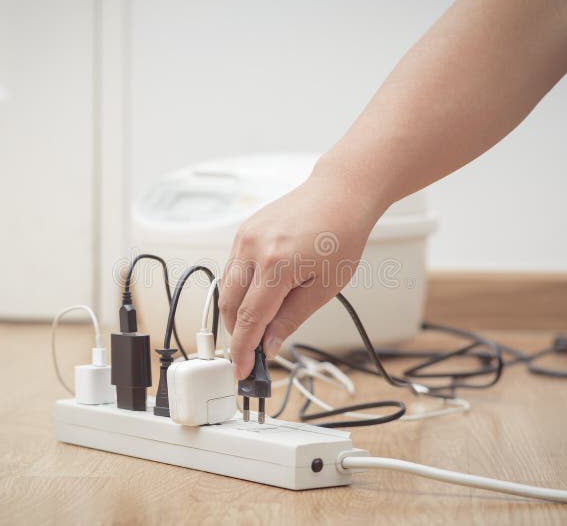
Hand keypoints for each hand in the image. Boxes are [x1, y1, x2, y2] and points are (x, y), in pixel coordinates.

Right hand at [220, 168, 382, 378]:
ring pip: (225, 288)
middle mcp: (253, 248)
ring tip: (259, 326)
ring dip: (236, 313)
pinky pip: (231, 269)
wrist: (339, 194)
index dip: (243, 350)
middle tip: (253, 353)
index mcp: (276, 265)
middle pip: (229, 306)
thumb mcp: (324, 287)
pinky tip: (258, 297)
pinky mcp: (243, 231)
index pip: (249, 319)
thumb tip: (269, 345)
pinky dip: (239, 290)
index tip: (241, 371)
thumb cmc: (341, 235)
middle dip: (237, 334)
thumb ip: (291, 318)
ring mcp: (245, 237)